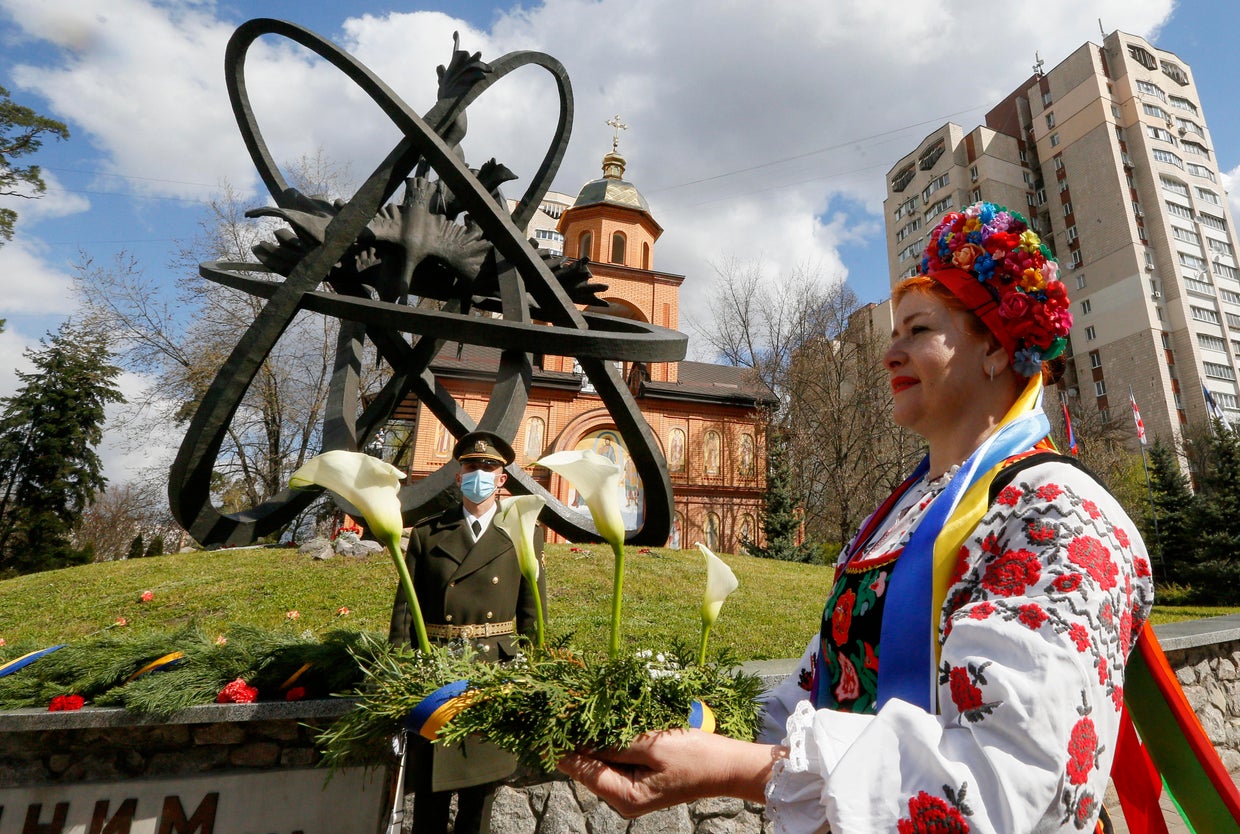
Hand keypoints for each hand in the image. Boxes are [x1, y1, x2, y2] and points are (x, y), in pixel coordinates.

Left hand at [557, 729, 784, 817]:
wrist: (726, 765)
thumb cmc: (694, 755)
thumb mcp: (652, 745)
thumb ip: (614, 742)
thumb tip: (580, 735)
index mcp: (625, 797)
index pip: (582, 769)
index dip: (563, 745)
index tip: (548, 721)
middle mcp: (623, 800)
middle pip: (587, 767)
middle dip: (577, 739)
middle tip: (563, 707)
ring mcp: (630, 791)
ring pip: (599, 762)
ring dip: (592, 738)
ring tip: (579, 709)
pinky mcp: (637, 780)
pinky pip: (613, 761)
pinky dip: (607, 742)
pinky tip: (602, 722)